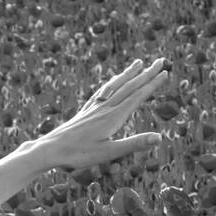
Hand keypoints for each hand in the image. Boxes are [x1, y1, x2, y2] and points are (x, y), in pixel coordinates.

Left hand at [34, 58, 170, 170]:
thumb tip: (159, 138)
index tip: (166, 72)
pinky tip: (110, 84)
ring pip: (114, 87)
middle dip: (146, 74)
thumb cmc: (78, 154)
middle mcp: (104, 108)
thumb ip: (134, 144)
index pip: (138, 96)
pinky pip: (100, 93)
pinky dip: (110, 84)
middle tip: (161, 61)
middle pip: (129, 87)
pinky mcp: (84, 112)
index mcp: (113, 116)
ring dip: (128, 74)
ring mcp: (93, 109)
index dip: (153, 84)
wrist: (49, 150)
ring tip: (138, 63)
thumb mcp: (109, 152)